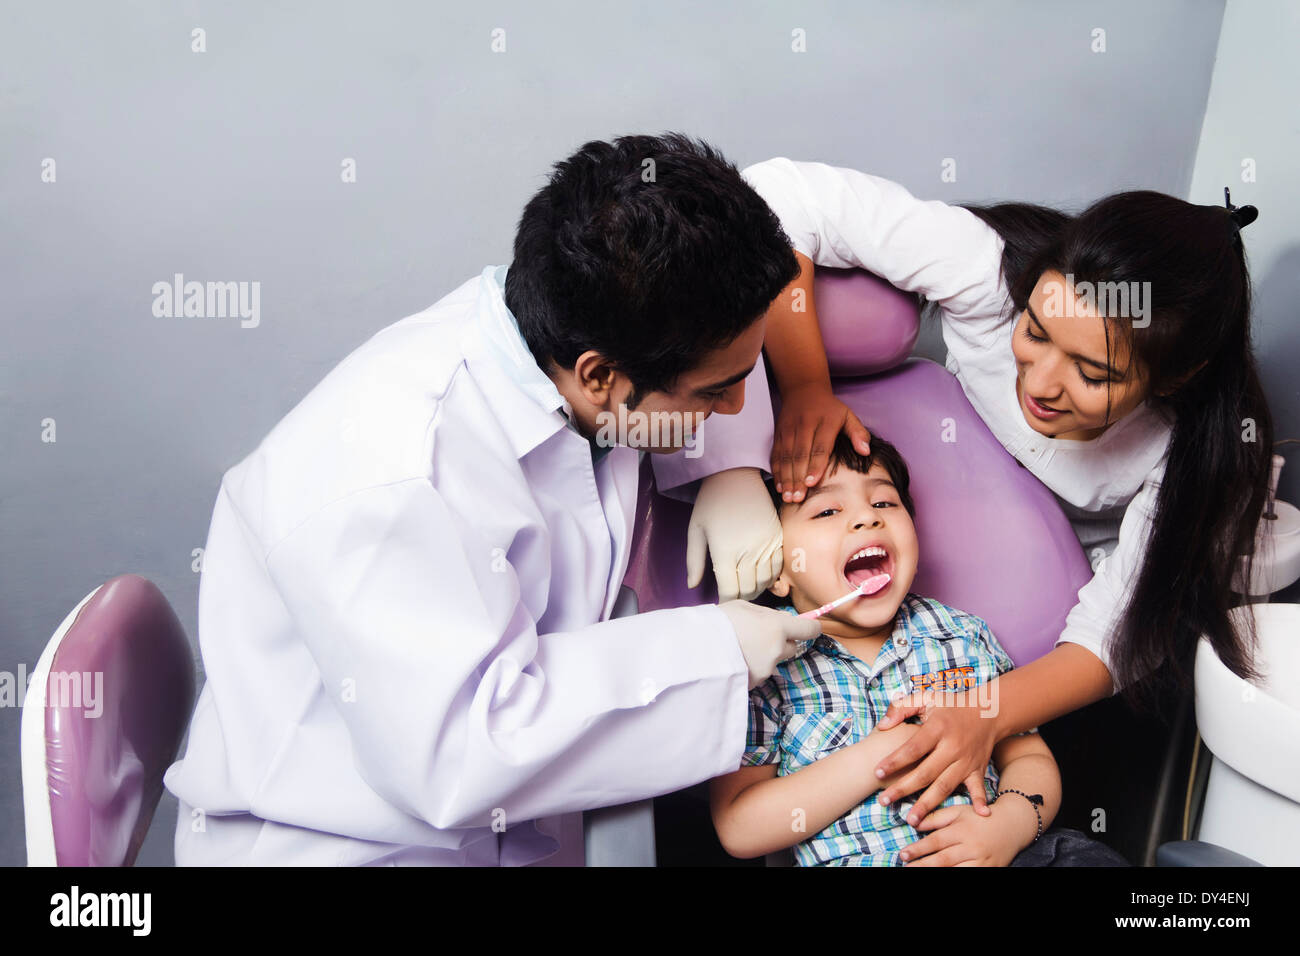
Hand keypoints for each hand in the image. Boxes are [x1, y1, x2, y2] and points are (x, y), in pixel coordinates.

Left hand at [686, 468, 783, 600]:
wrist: (736, 476)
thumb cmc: (711, 503)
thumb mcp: (695, 531)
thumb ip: (694, 562)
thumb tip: (693, 586)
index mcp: (725, 551)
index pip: (729, 591)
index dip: (725, 601)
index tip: (720, 602)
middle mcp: (748, 551)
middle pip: (748, 590)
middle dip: (739, 598)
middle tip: (732, 596)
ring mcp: (766, 545)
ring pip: (765, 582)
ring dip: (755, 589)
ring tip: (745, 587)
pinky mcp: (778, 538)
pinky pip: (778, 567)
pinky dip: (770, 577)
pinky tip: (759, 575)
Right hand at [718, 600, 820, 689]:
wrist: (697, 649)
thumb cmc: (718, 621)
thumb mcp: (743, 607)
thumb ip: (765, 615)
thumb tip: (776, 620)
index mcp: (777, 627)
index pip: (808, 630)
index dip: (811, 628)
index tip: (810, 627)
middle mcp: (777, 650)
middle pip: (791, 648)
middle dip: (782, 642)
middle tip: (761, 636)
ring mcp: (766, 669)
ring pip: (774, 661)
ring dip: (765, 655)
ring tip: (740, 648)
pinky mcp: (754, 683)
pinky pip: (759, 672)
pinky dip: (751, 667)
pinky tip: (735, 660)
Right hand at [771, 383, 870, 502]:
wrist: (803, 390)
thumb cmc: (828, 408)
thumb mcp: (847, 415)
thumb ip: (858, 433)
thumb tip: (866, 451)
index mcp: (824, 422)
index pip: (819, 447)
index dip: (815, 466)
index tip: (811, 482)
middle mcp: (804, 426)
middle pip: (799, 455)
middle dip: (797, 477)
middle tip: (798, 496)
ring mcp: (789, 430)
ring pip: (786, 457)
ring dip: (786, 478)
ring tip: (788, 496)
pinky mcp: (779, 434)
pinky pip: (776, 454)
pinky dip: (777, 471)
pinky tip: (780, 486)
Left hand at [872, 690, 999, 825]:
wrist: (989, 710)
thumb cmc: (952, 705)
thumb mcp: (926, 697)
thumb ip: (901, 707)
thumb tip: (882, 726)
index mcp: (938, 728)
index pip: (913, 748)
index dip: (895, 761)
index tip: (877, 773)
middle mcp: (952, 746)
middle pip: (926, 772)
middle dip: (904, 788)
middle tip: (884, 801)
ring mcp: (966, 760)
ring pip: (945, 786)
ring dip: (928, 804)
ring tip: (912, 821)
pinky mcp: (978, 769)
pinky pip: (978, 788)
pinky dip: (979, 801)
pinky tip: (978, 816)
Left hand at [897, 801, 1030, 866]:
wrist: (1012, 825)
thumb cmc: (979, 817)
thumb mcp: (958, 812)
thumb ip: (936, 818)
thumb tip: (913, 822)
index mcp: (962, 830)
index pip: (936, 841)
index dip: (918, 849)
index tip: (902, 854)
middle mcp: (972, 847)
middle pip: (943, 859)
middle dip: (923, 865)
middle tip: (906, 867)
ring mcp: (982, 861)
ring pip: (956, 871)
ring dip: (937, 873)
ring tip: (919, 875)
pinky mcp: (989, 870)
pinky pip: (970, 875)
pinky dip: (956, 877)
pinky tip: (942, 877)